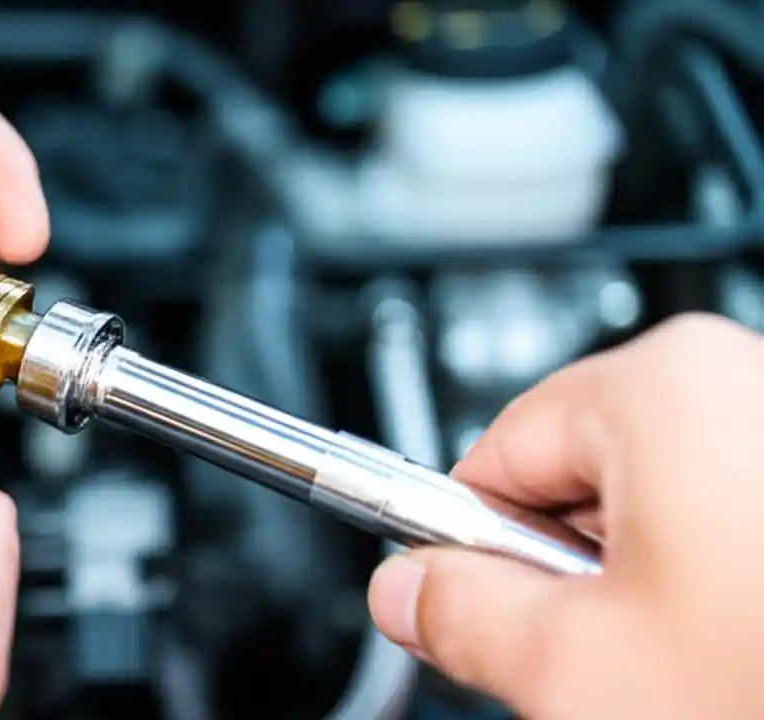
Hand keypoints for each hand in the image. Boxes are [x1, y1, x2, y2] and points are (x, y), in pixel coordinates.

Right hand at [367, 313, 763, 718]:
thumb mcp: (577, 666)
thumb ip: (460, 612)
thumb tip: (405, 589)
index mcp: (666, 384)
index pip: (493, 454)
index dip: (475, 544)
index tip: (483, 602)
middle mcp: (740, 375)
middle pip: (580, 476)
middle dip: (576, 570)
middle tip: (616, 655)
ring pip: (664, 503)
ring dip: (654, 582)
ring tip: (695, 657)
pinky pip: (732, 507)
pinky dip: (723, 574)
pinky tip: (738, 642)